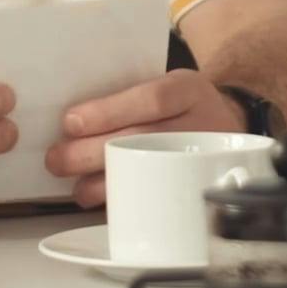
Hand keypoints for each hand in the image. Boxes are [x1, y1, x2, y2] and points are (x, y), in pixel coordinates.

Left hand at [46, 69, 247, 206]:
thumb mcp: (168, 85)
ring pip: (152, 174)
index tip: (71, 123)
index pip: (151, 99)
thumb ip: (132, 96)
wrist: (229, 126)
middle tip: (58, 159)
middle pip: (146, 139)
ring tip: (76, 187)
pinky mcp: (199, 188)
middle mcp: (202, 124)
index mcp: (190, 90)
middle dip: (94, 151)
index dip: (109, 112)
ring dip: (105, 183)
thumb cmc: (182, 107)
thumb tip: (71, 122)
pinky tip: (100, 201)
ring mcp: (204, 160)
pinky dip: (124, 202)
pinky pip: (159, 198)